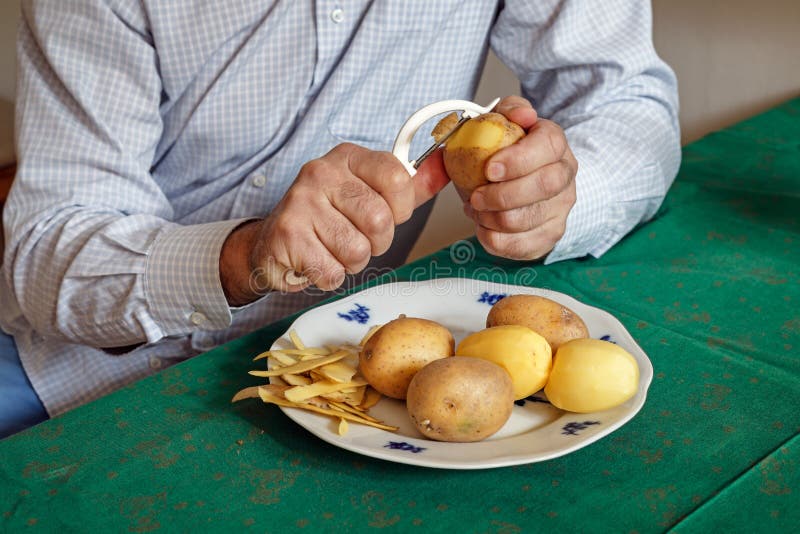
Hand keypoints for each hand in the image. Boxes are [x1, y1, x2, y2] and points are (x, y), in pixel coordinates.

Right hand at [220, 143, 448, 305]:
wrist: (272, 244)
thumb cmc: (328, 219)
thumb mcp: (370, 194)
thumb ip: (410, 186)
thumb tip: (445, 164)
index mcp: (347, 157)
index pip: (398, 178)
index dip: (400, 209)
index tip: (385, 214)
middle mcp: (321, 172)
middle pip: (380, 220)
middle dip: (375, 242)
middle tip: (353, 237)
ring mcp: (301, 203)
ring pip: (358, 250)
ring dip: (351, 261)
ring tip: (332, 248)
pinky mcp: (288, 236)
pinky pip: (333, 271)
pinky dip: (329, 276)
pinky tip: (315, 260)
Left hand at [464, 96, 576, 259]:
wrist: (525, 180)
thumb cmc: (509, 151)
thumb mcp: (506, 122)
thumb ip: (510, 111)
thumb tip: (522, 115)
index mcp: (555, 144)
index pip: (547, 147)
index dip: (518, 160)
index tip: (489, 169)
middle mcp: (564, 176)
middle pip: (544, 186)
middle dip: (503, 195)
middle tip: (475, 197)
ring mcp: (560, 208)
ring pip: (528, 220)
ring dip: (492, 218)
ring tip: (475, 209)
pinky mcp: (549, 235)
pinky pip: (523, 246)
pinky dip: (494, 240)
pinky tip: (483, 227)